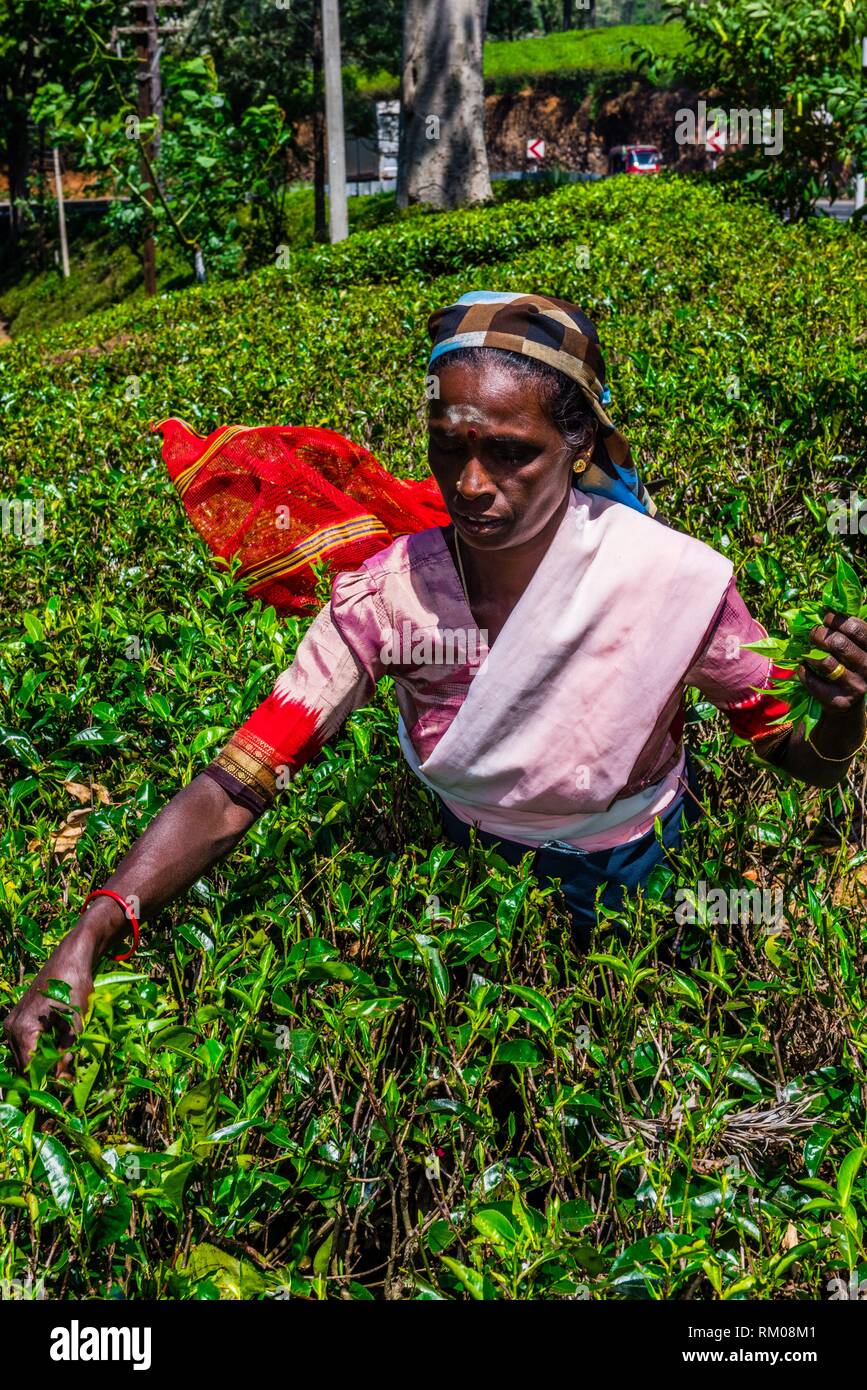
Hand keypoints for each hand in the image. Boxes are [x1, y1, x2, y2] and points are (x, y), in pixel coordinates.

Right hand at [2, 925, 97, 1078]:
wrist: (70, 958)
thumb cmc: (74, 987)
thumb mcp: (75, 1023)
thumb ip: (66, 1052)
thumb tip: (63, 1080)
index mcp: (24, 1029)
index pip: (28, 1068)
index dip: (43, 1082)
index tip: (59, 1090)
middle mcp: (12, 1027)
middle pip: (22, 1063)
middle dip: (41, 1073)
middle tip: (63, 1081)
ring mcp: (12, 1021)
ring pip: (22, 1053)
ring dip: (39, 1061)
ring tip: (60, 1066)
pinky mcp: (17, 1017)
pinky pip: (23, 1042)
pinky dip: (37, 1049)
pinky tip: (54, 1048)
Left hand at [801, 610, 866, 712]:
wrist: (848, 703)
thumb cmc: (849, 666)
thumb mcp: (855, 647)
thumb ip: (847, 632)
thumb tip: (826, 608)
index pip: (857, 629)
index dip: (837, 620)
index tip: (825, 617)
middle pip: (839, 643)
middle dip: (819, 634)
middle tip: (812, 634)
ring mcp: (856, 686)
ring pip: (825, 662)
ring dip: (810, 653)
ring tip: (806, 651)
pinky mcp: (839, 701)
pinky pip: (813, 681)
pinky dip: (803, 671)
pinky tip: (803, 667)